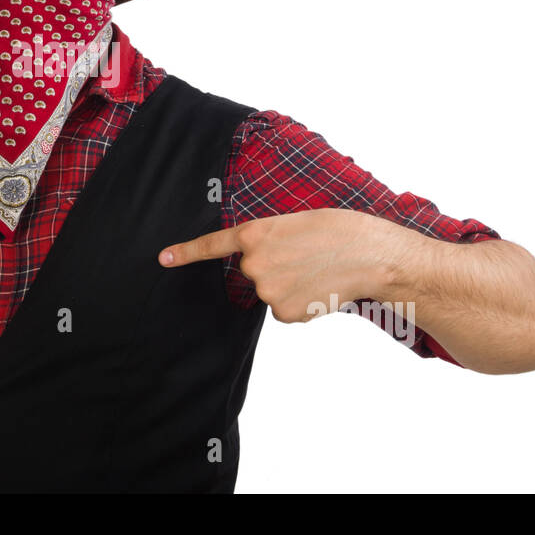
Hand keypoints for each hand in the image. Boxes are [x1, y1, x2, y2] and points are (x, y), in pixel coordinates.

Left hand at [158, 209, 393, 322]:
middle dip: (275, 266)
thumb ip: (269, 240)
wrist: (370, 255)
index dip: (187, 252)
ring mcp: (267, 291)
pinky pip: (285, 309)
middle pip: (254, 271)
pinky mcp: (284, 312)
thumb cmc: (339, 230)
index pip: (214, 245)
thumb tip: (259, 264)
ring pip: (270, 292)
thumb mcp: (295, 222)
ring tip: (317, 270)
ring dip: (290, 285)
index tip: (163, 258)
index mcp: (255, 234)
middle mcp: (254, 264)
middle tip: (306, 255)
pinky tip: (319, 289)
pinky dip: (301, 302)